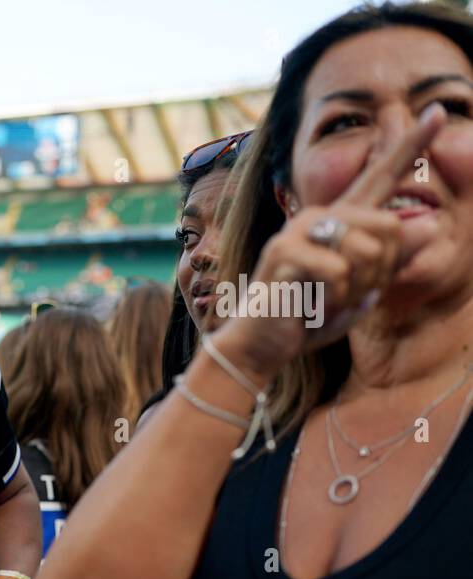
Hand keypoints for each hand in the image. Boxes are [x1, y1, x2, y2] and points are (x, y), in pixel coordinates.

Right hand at [216, 102, 446, 379]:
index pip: (381, 176)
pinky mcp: (284, 250)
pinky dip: (335, 298)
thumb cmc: (309, 316)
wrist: (261, 345)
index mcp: (342, 220)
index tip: (439, 111)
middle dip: (384, 271)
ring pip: (369, 249)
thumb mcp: (363, 292)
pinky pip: (340, 271)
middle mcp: (322, 215)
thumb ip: (393, 262)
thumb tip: (430, 225)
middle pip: (392, 226)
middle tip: (353, 295)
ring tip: (330, 302)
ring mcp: (299, 229)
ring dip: (359, 289)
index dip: (411, 144)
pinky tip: (312, 306)